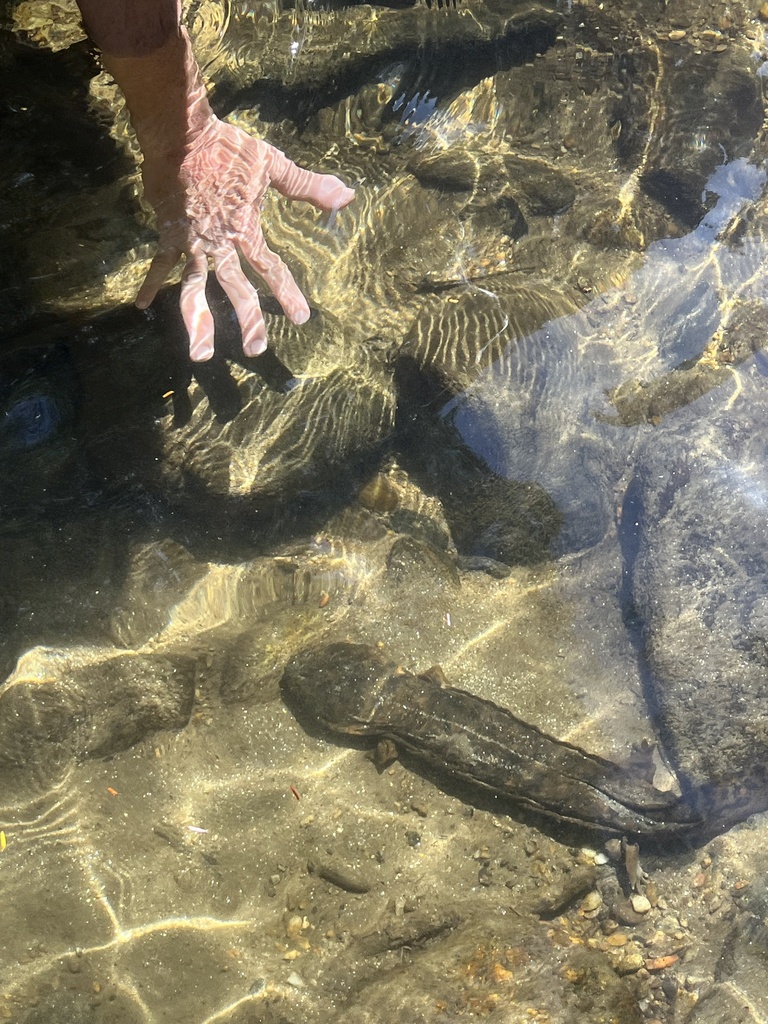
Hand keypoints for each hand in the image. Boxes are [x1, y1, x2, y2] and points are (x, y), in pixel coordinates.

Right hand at [135, 117, 354, 360]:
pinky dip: (150, 284)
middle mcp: (220, 244)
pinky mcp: (168, 235)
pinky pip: (159, 265)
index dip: (287, 292)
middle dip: (247, 320)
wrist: (181, 133)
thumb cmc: (228, 148)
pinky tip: (142, 306)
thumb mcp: (272, 165)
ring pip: (195, 290)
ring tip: (201, 355)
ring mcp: (192, 242)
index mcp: (245, 230)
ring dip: (198, 324)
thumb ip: (308, 187)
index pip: (271, 268)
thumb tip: (346, 196)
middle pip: (236, 288)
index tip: (300, 318)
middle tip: (257, 350)